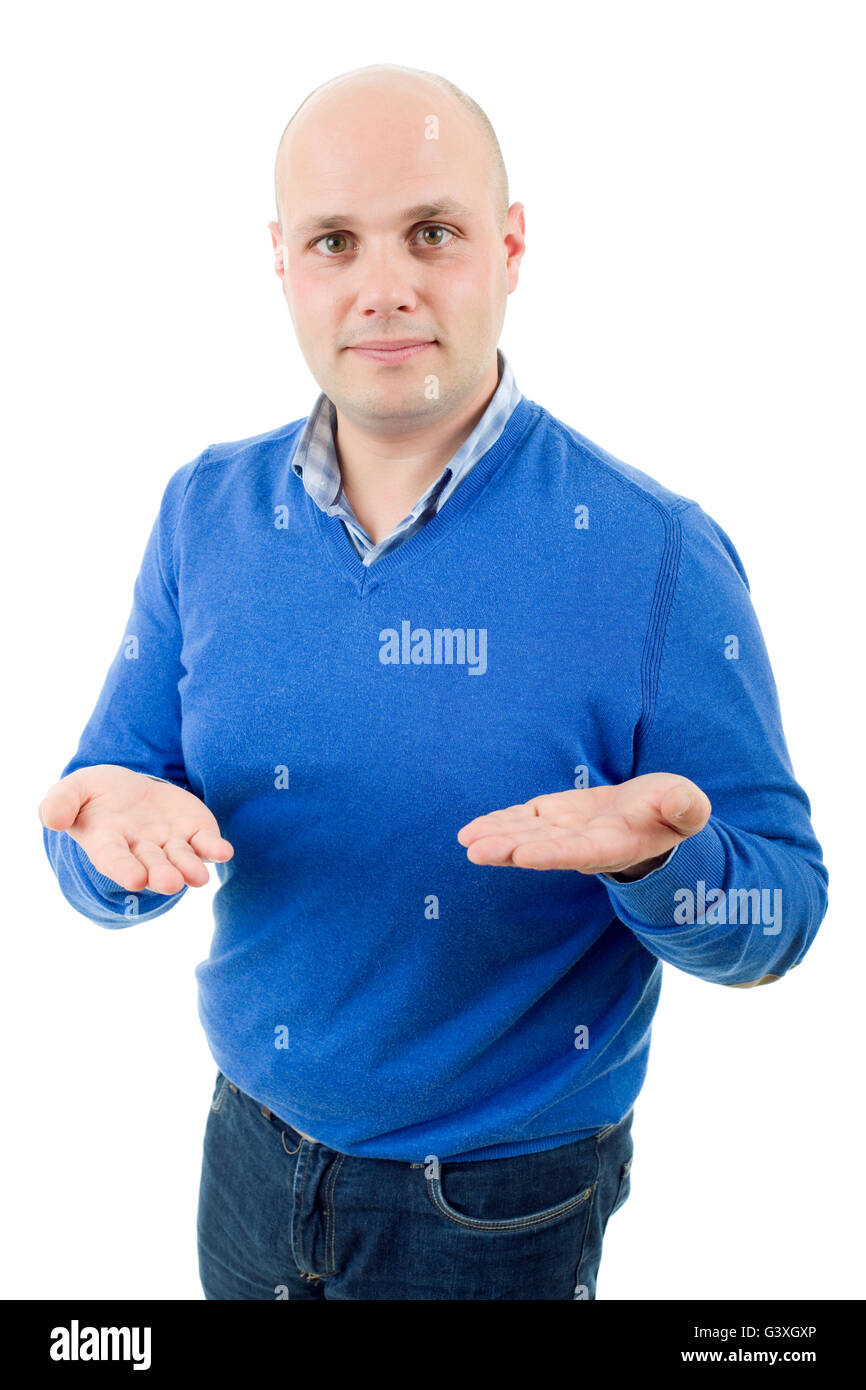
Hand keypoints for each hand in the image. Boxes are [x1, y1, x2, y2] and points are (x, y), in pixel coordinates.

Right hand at [38, 764, 233, 894]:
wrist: (130, 787)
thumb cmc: (96, 793)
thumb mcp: (73, 790)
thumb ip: (60, 803)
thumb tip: (50, 819)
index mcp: (108, 843)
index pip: (114, 859)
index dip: (123, 869)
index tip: (134, 879)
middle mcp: (141, 850)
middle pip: (152, 865)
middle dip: (161, 875)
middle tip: (168, 883)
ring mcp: (170, 843)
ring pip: (181, 859)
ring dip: (190, 868)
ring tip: (198, 877)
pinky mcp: (195, 831)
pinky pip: (206, 843)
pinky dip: (214, 849)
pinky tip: (223, 852)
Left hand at [456, 772, 710, 876]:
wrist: (654, 816)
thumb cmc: (673, 812)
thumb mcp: (686, 807)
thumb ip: (684, 807)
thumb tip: (680, 801)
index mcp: (614, 845)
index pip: (578, 852)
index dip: (549, 853)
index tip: (521, 855)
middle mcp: (583, 845)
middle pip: (541, 848)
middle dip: (508, 849)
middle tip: (475, 851)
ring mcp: (565, 832)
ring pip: (525, 835)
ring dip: (495, 837)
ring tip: (465, 840)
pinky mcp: (554, 817)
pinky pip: (523, 821)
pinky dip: (500, 822)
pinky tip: (474, 828)